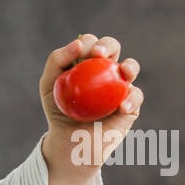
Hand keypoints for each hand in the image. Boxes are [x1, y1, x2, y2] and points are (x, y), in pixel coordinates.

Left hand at [40, 32, 143, 170]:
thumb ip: (57, 60)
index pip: (91, 43)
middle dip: (108, 45)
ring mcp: (119, 86)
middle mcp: (105, 69)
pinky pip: (136, 96)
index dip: (90, 42)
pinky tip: (121, 106)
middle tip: (99, 55)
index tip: (83, 51)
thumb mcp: (49, 84)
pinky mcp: (130, 105)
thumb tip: (78, 42)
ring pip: (131, 68)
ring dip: (130, 66)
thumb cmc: (58, 110)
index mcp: (87, 61)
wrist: (69, 141)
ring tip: (124, 72)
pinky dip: (131, 98)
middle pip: (113, 47)